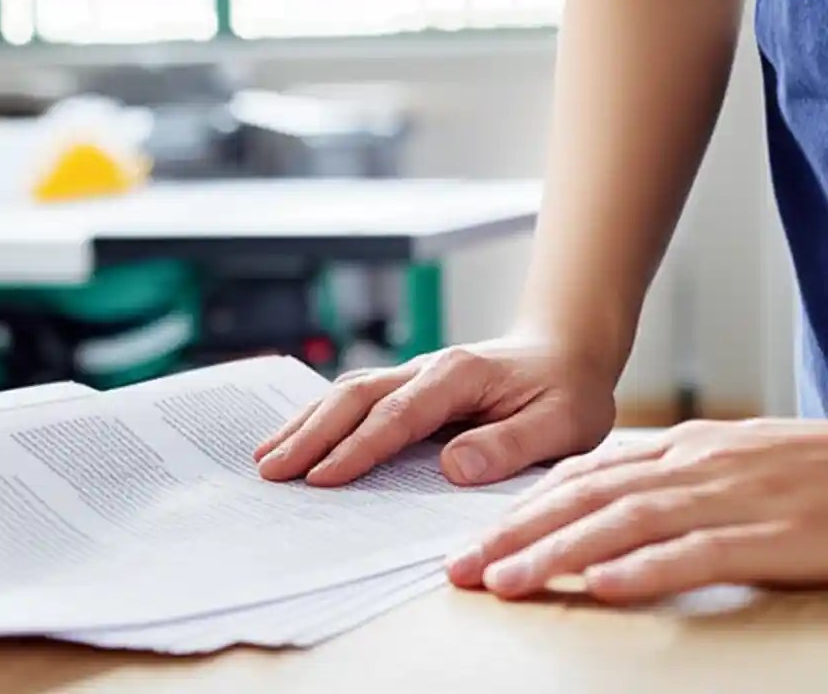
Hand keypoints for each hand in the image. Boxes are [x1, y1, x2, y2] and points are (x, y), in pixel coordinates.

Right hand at [253, 334, 617, 486]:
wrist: (564, 353)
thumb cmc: (566, 392)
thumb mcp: (562, 424)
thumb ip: (510, 445)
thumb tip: (451, 469)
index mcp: (459, 375)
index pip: (398, 414)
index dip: (359, 447)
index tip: (323, 478)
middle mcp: (425, 367)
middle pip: (355, 397)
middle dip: (310, 434)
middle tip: (271, 471)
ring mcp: (410, 374)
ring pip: (344, 393)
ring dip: (304, 424)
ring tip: (265, 459)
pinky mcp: (404, 387)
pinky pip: (353, 399)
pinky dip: (317, 418)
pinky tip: (293, 439)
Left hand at [446, 419, 827, 601]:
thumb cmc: (808, 474)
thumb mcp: (727, 464)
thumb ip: (664, 480)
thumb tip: (598, 506)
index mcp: (680, 449)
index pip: (581, 477)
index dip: (522, 509)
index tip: (475, 540)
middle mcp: (693, 465)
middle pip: (584, 497)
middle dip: (515, 533)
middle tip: (461, 568)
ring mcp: (731, 496)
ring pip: (625, 521)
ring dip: (557, 552)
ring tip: (507, 582)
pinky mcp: (771, 533)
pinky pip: (698, 551)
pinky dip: (645, 568)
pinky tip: (601, 586)